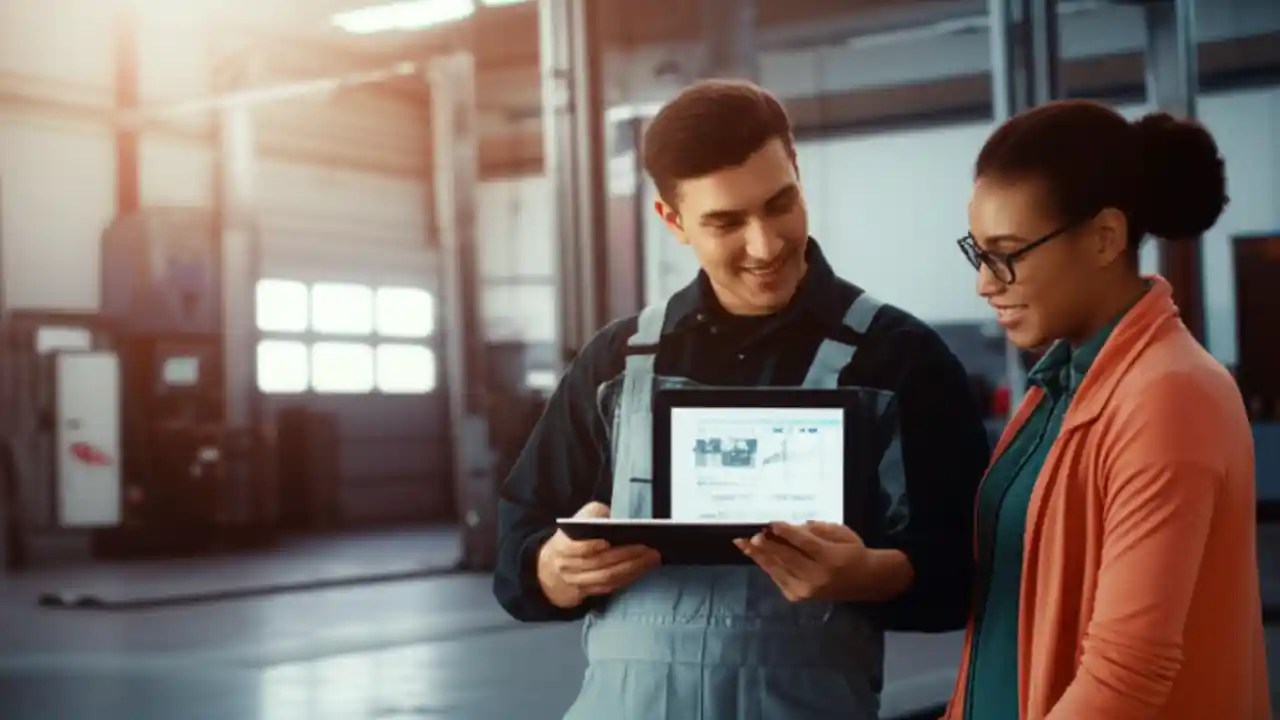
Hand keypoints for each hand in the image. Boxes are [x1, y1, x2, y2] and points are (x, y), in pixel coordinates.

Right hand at [537, 501, 660, 608]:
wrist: (551, 568)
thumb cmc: (572, 538)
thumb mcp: (577, 520)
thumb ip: (593, 515)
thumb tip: (615, 518)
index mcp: (562, 546)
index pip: (576, 548)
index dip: (590, 546)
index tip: (607, 541)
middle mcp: (568, 567)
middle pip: (599, 564)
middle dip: (626, 556)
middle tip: (648, 548)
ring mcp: (579, 582)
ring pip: (608, 578)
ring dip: (633, 568)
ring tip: (652, 558)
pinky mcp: (589, 592)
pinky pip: (611, 587)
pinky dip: (629, 578)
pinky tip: (644, 568)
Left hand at [735, 521, 870, 602]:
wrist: (863, 581)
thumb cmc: (852, 552)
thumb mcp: (841, 534)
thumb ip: (817, 531)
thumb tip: (792, 528)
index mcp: (830, 558)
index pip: (804, 544)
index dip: (786, 533)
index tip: (772, 523)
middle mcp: (816, 577)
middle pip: (787, 558)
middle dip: (767, 546)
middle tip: (751, 536)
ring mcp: (806, 590)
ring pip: (777, 570)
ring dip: (759, 556)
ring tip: (743, 544)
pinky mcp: (798, 597)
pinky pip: (778, 578)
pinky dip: (767, 566)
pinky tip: (756, 555)